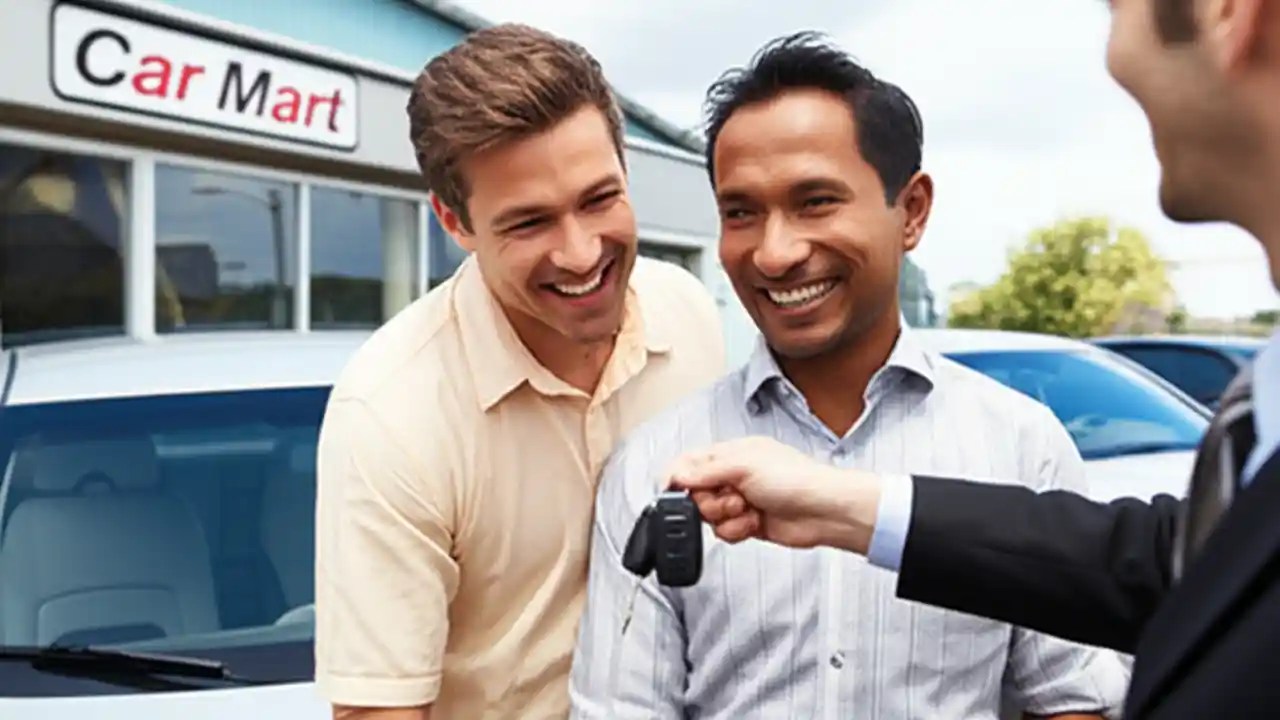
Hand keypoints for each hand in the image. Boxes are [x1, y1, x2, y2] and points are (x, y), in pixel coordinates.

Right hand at [665, 436, 883, 553]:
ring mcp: (741, 501)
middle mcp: (734, 476)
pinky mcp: (748, 524)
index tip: (673, 491)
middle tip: (732, 497)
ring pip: (709, 516)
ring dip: (726, 517)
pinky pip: (724, 532)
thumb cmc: (796, 479)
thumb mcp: (743, 465)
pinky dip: (736, 530)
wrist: (824, 512)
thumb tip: (675, 475)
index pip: (690, 462)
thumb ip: (704, 471)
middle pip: (696, 494)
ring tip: (748, 509)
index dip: (678, 477)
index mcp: (732, 454)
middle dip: (711, 501)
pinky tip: (754, 523)